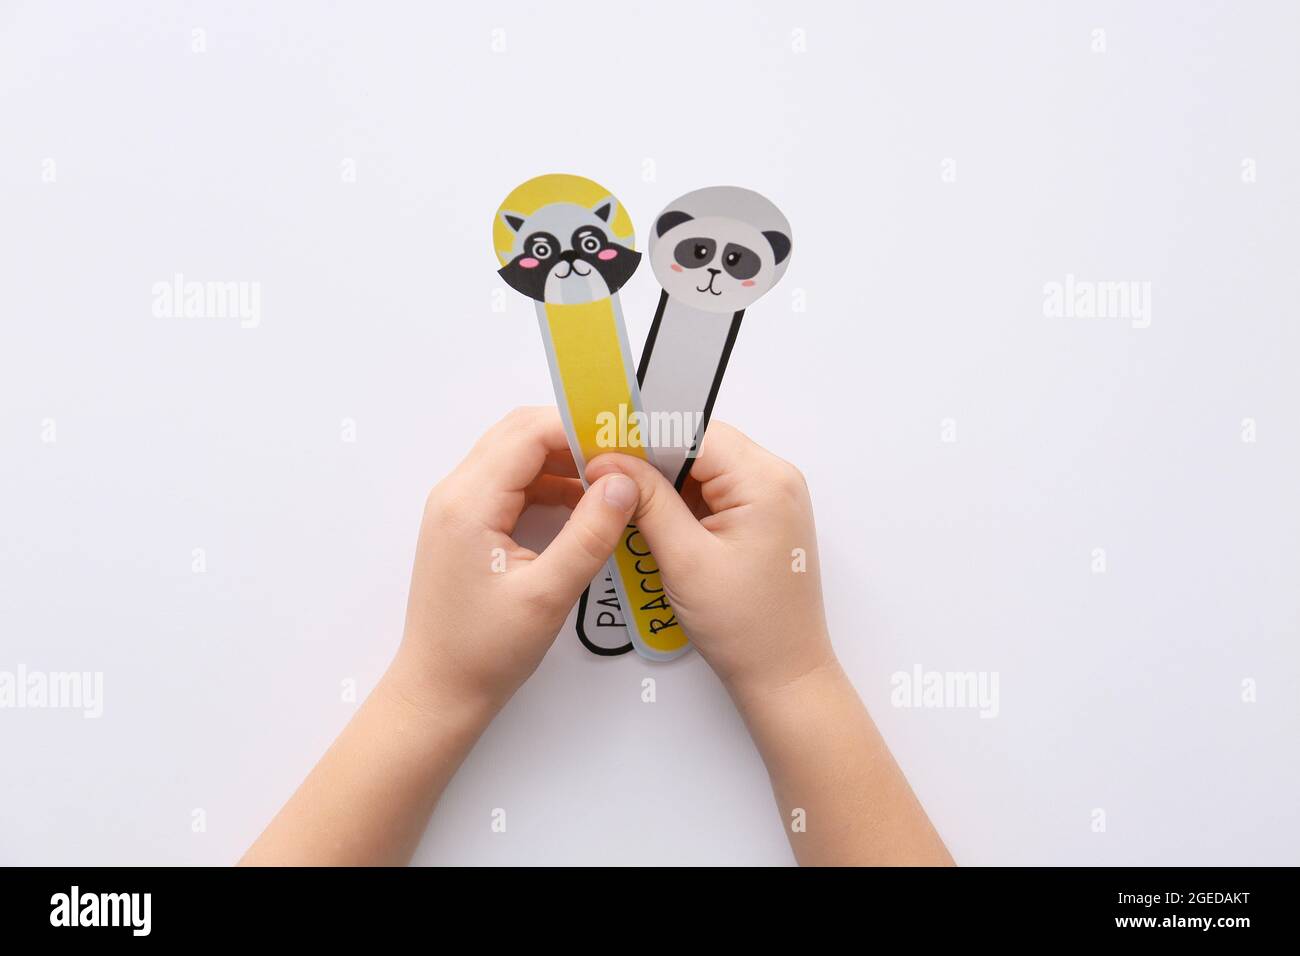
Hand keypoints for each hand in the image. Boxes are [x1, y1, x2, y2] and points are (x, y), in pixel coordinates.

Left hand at [393, 406, 638, 712]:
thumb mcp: (548, 594)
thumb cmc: (485, 651)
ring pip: (515, 456)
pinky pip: (510, 483)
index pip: (528, 434)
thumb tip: (623, 482)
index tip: (625, 440)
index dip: (580, 428)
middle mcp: (456, 493)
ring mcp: (457, 507)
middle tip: (623, 455)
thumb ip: (589, 534)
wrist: (439, 690)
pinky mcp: (465, 524)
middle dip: (573, 436)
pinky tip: (581, 506)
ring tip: (610, 481)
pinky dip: (547, 483)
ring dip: (562, 460)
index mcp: (469, 503)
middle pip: (519, 434)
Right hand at [586, 422, 835, 699]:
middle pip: (699, 444)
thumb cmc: (746, 627)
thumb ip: (647, 502)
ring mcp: (773, 498)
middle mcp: (776, 479)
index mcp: (764, 481)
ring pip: (703, 467)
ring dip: (664, 483)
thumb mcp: (684, 560)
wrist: (784, 675)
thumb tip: (611, 460)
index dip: (642, 436)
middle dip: (650, 459)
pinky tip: (655, 523)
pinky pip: (714, 491)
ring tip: (626, 505)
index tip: (600, 447)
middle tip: (604, 477)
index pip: (693, 431)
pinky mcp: (763, 517)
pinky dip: (682, 502)